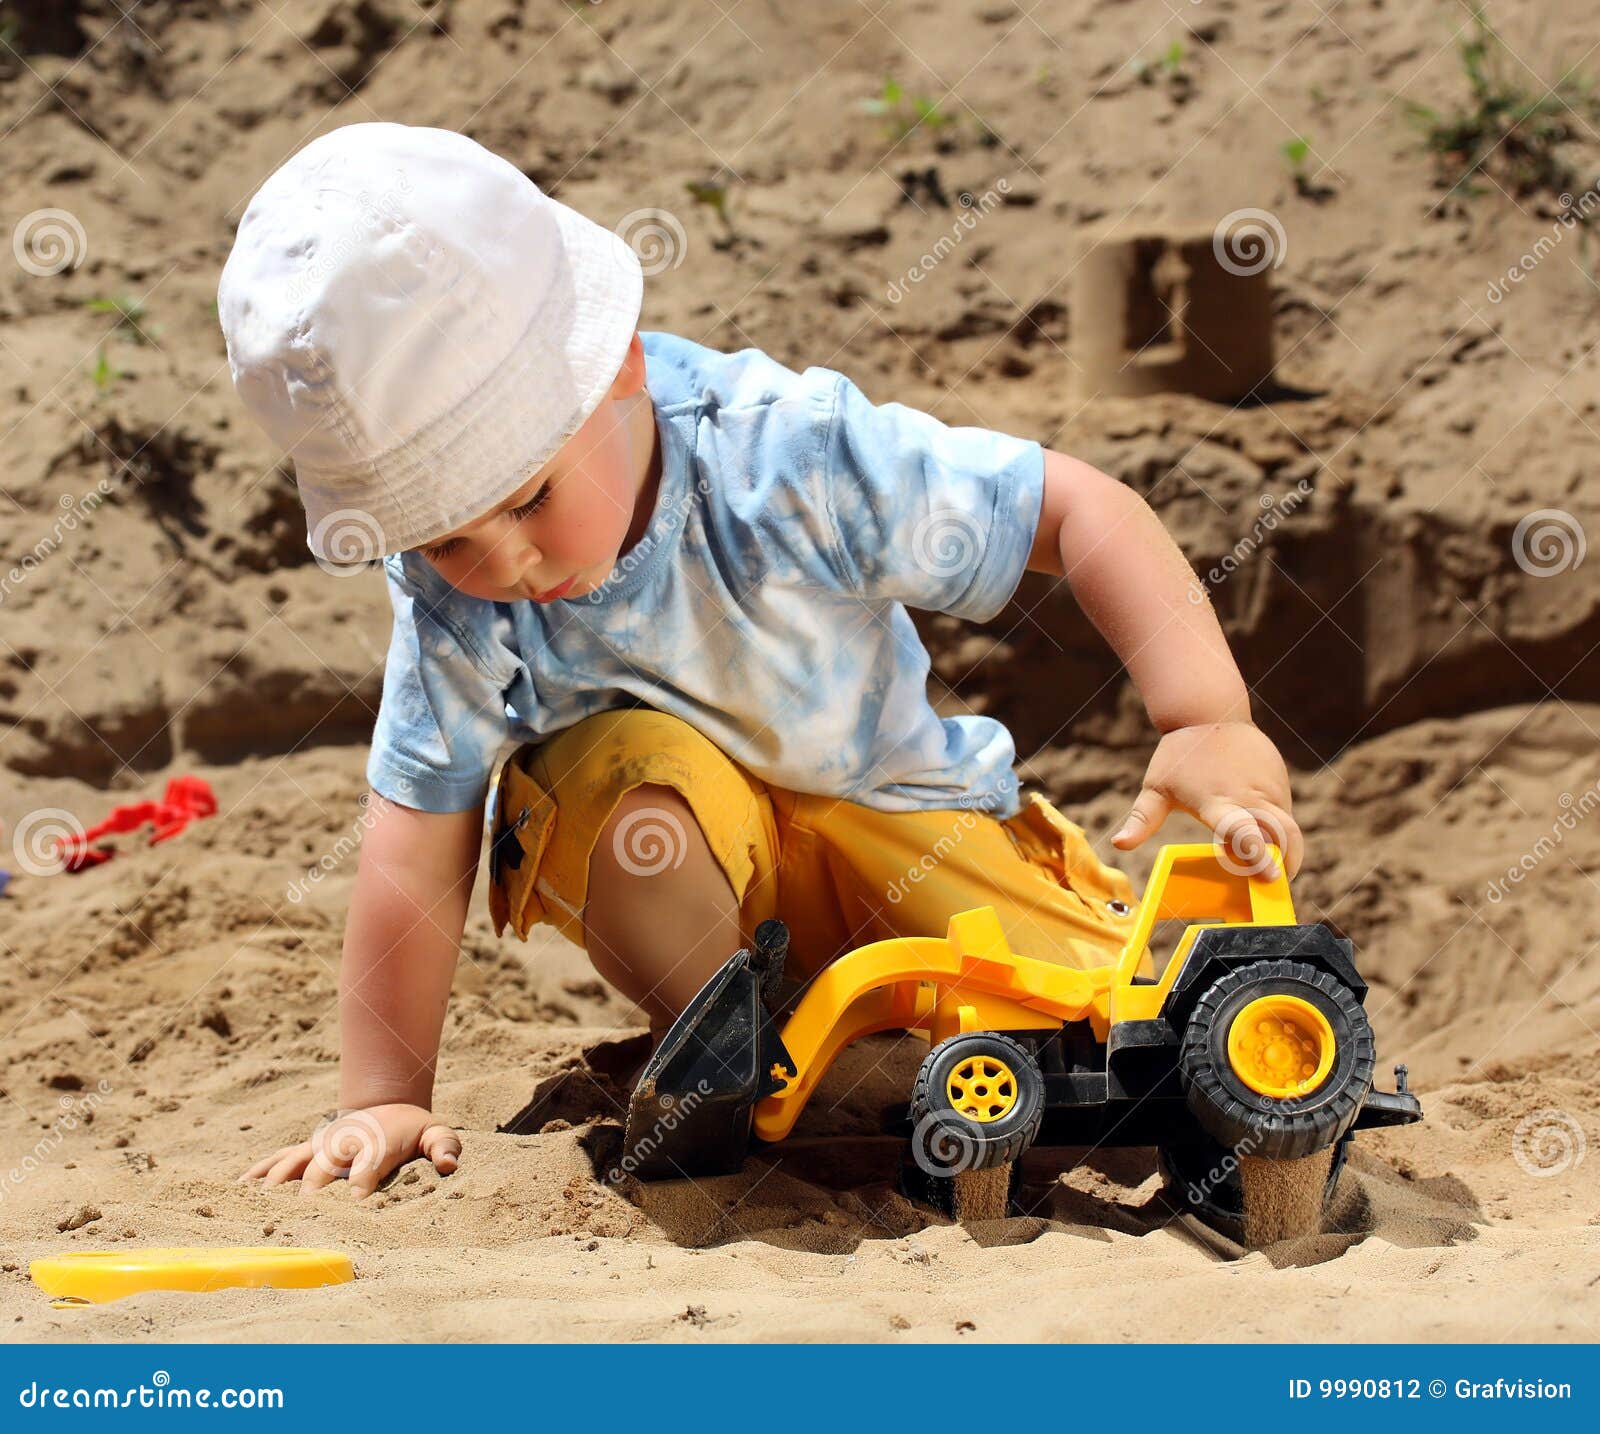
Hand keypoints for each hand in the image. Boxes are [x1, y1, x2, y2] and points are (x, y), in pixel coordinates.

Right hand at [238, 1103, 460, 1198]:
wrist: (385, 1104)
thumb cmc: (411, 1131)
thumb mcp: (435, 1133)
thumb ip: (444, 1146)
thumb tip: (449, 1165)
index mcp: (375, 1143)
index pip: (369, 1164)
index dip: (362, 1181)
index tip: (354, 1203)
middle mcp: (342, 1144)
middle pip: (323, 1166)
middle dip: (312, 1189)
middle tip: (300, 1216)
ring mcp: (318, 1146)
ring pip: (293, 1163)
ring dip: (276, 1185)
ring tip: (258, 1209)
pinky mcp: (302, 1151)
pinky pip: (275, 1162)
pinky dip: (256, 1175)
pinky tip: (236, 1192)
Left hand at [1109, 720, 1302, 878]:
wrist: (1209, 713)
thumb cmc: (1179, 756)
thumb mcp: (1155, 790)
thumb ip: (1141, 821)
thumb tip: (1119, 844)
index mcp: (1216, 802)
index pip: (1242, 832)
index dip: (1258, 855)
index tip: (1270, 876)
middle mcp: (1248, 796)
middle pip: (1283, 833)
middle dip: (1288, 861)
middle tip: (1278, 883)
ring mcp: (1268, 786)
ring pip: (1288, 824)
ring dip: (1286, 847)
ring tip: (1271, 863)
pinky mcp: (1280, 779)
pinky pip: (1286, 810)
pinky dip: (1280, 828)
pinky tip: (1264, 833)